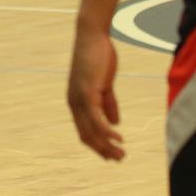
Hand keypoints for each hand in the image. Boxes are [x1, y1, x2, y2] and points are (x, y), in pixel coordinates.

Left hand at [67, 23, 124, 160]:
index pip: (84, 131)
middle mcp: (74, 103)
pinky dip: (106, 131)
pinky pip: (96, 118)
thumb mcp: (105, 84)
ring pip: (91, 130)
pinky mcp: (87, 92)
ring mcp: (79, 99)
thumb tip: (115, 123)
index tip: (111, 156)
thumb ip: (109, 103)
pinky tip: (118, 138)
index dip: (97, 146)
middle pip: (86, 135)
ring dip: (107, 145)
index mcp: (77, 102)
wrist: (92, 36)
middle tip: (120, 159)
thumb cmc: (98, 57)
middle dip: (103, 150)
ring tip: (121, 153)